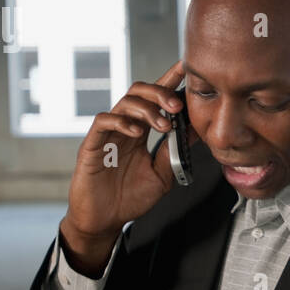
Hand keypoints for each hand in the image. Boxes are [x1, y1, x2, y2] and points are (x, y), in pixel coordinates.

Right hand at [60, 60, 193, 270]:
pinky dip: (122, 122)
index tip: (186, 68)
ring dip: (147, 109)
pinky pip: (103, 122)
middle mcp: (124, 127)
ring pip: (124, 103)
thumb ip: (175, 151)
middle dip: (161, 93)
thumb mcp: (162, 174)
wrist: (105, 221)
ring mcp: (107, 134)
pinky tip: (137, 132)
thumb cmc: (130, 199)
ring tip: (164, 125)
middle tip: (178, 105)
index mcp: (140, 131)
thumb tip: (196, 129)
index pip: (155, 99)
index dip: (169, 80)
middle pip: (139, 92)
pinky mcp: (92, 145)